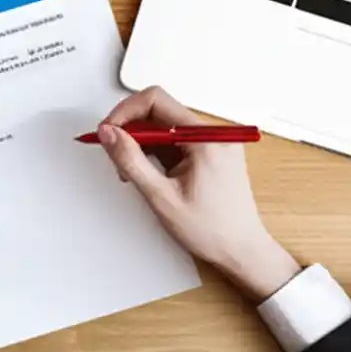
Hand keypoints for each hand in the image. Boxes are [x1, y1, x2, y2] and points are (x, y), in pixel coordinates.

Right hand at [96, 87, 299, 301]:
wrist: (242, 251)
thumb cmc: (213, 231)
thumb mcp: (162, 197)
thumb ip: (131, 160)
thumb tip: (109, 133)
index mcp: (205, 138)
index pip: (156, 100)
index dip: (125, 112)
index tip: (109, 131)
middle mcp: (213, 133)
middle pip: (159, 111)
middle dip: (131, 131)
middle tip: (116, 157)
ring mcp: (213, 142)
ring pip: (165, 126)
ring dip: (142, 144)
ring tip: (134, 174)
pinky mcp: (211, 152)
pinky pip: (176, 140)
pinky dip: (156, 153)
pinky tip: (150, 175)